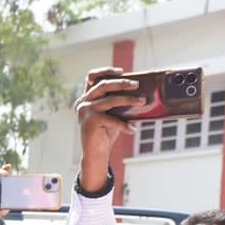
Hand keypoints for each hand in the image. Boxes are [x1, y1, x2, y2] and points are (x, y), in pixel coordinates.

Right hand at [75, 68, 146, 192]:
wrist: (95, 152)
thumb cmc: (105, 131)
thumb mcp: (112, 113)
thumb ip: (117, 102)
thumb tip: (139, 93)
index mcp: (86, 97)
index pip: (92, 77)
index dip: (105, 71)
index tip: (121, 71)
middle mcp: (83, 102)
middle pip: (103, 85)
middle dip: (122, 83)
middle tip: (137, 85)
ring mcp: (85, 111)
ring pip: (110, 100)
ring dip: (128, 100)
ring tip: (142, 101)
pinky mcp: (90, 122)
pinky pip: (112, 119)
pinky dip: (124, 124)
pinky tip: (132, 129)